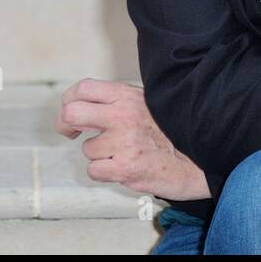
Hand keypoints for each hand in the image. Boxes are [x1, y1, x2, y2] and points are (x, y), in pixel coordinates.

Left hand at [55, 78, 211, 200]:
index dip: (69, 100)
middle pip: (72, 113)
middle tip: (71, 132)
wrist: (195, 160)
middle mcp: (124, 115)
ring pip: (87, 149)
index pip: (83, 88)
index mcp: (127, 95)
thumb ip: (116, 100)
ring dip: (99, 155)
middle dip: (65, 125)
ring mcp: (124, 142)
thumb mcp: (145, 103)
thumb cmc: (168, 132)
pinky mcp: (125, 167)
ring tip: (122, 153)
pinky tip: (124, 166)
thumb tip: (79, 103)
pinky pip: (94, 170)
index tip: (72, 112)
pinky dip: (105, 172)